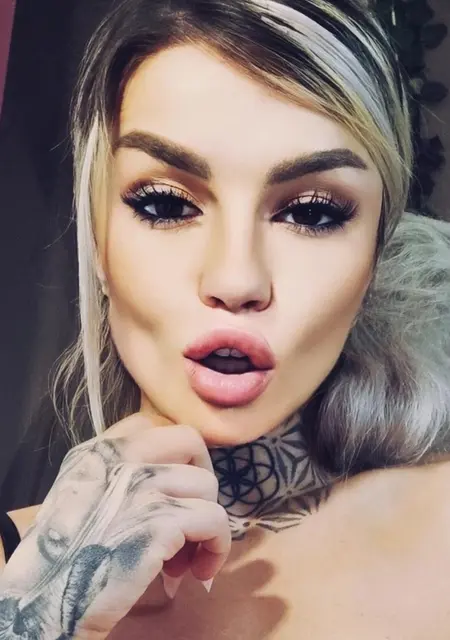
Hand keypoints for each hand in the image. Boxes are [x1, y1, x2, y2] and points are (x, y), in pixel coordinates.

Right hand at [0, 415, 230, 638]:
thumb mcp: (83, 497)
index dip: (175, 457)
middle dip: (201, 480)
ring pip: (206, 485)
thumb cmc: (64, 561)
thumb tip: (175, 476)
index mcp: (97, 451)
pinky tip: (198, 571)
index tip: (172, 492)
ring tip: (183, 557)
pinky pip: (215, 519)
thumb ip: (119, 476)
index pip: (152, 425)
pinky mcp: (158, 521)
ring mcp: (138, 486)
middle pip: (189, 440)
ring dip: (205, 525)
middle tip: (190, 517)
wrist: (42, 607)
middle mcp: (117, 458)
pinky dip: (216, 547)